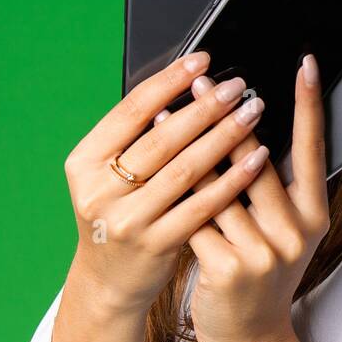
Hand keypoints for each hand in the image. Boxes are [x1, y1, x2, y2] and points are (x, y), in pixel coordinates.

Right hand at [62, 51, 271, 315]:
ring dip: (225, 137)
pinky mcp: (154, 244)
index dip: (168, 81)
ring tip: (252, 112)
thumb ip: (138, 138)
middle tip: (238, 86)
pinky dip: (232, 180)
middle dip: (206, 107)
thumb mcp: (110, 175)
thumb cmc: (121, 214)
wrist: (109, 281)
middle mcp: (98, 190)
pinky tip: (257, 159)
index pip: (131, 110)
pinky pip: (201, 205)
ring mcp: (126, 220)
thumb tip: (187, 85)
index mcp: (84, 162)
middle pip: (161, 137)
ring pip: (185, 169)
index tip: (201, 60)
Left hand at [183, 54, 330, 341]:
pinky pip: (195, 219)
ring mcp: (263, 253)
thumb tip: (244, 123)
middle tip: (207, 81)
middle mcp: (295, 231)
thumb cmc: (260, 268)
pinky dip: (174, 193)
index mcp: (313, 213)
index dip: (311, 104)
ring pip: (218, 187)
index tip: (306, 64)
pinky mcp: (228, 270)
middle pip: (257, 160)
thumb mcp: (282, 227)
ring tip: (167, 116)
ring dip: (188, 148)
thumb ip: (272, 185)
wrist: (251, 334)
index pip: (313, 147)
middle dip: (226, 116)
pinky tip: (155, 171)